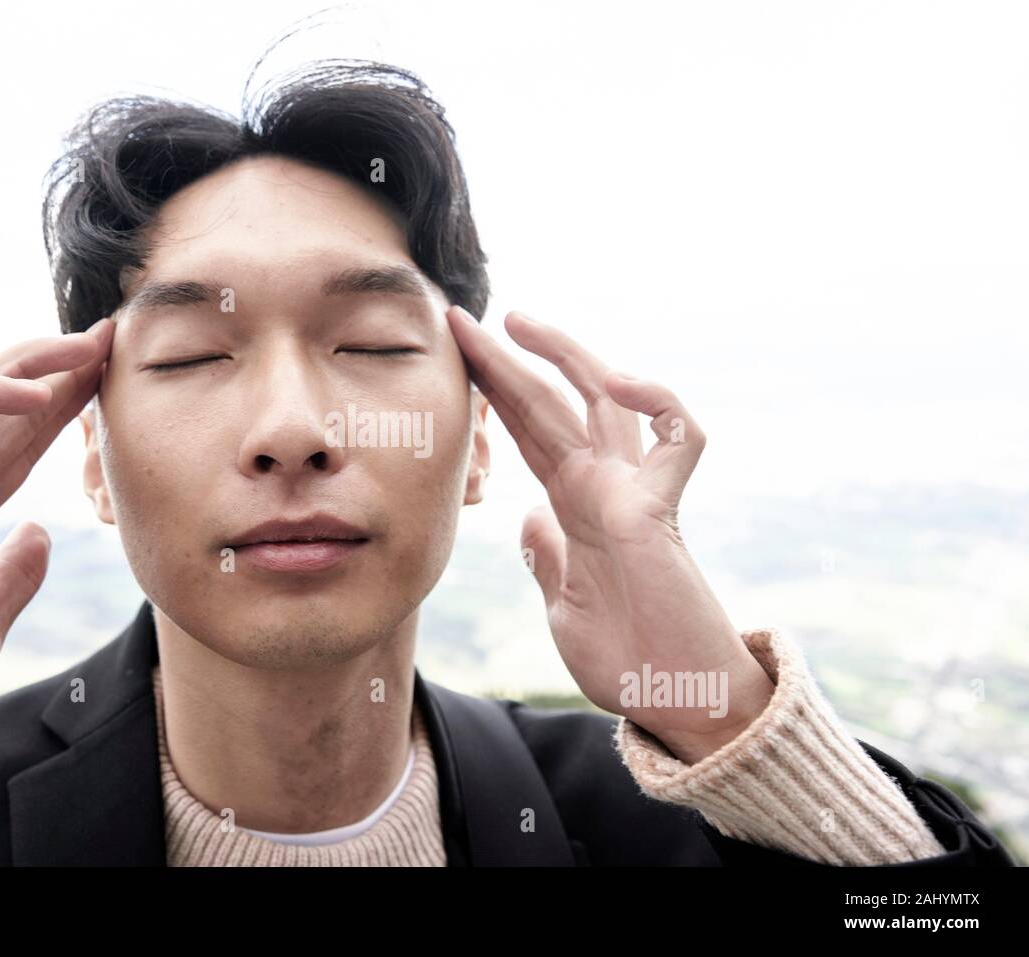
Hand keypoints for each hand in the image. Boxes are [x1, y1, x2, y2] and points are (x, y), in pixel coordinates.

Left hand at [446, 306, 772, 763]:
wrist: (671, 704)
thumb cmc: (626, 658)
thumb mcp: (563, 602)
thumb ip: (548, 553)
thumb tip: (530, 516)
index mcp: (574, 505)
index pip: (528, 432)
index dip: (495, 392)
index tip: (457, 357)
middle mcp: (603, 488)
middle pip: (553, 405)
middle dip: (507, 361)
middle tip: (463, 319)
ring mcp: (633, 494)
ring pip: (606, 403)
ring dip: (567, 357)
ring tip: (520, 323)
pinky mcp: (662, 514)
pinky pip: (680, 442)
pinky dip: (661, 404)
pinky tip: (621, 383)